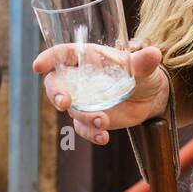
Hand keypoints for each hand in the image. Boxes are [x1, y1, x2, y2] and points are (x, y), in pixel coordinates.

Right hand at [33, 42, 169, 146]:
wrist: (151, 97)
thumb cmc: (143, 72)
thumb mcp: (145, 66)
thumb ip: (145, 62)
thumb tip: (154, 54)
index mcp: (88, 58)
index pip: (62, 55)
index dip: (48, 58)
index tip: (38, 66)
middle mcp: (80, 79)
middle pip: (56, 84)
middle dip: (55, 94)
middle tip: (65, 102)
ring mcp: (83, 100)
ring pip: (71, 109)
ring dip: (83, 117)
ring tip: (103, 121)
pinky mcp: (90, 118)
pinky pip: (83, 128)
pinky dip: (91, 134)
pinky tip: (103, 137)